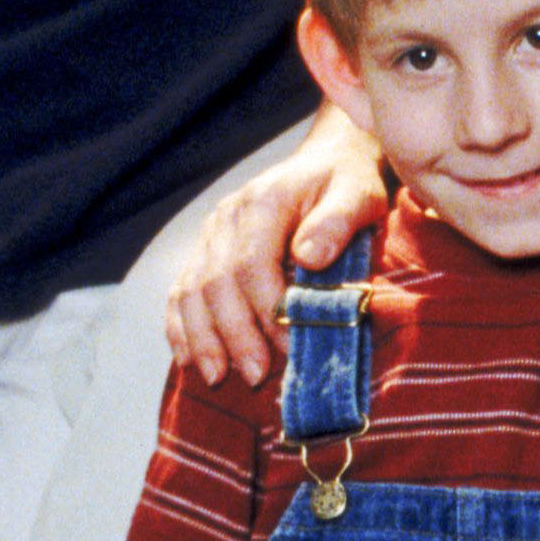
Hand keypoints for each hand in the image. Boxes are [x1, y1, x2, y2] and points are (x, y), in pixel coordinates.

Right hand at [165, 108, 386, 386]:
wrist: (327, 163)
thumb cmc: (347, 185)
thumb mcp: (358, 194)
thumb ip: (337, 221)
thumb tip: (309, 258)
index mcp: (262, 202)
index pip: (252, 264)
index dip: (267, 309)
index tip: (289, 345)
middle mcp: (226, 218)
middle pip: (216, 284)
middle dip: (234, 334)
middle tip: (256, 375)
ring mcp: (211, 235)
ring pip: (191, 292)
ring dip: (203, 338)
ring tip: (218, 377)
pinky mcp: (205, 252)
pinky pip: (181, 292)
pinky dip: (181, 327)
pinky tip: (188, 360)